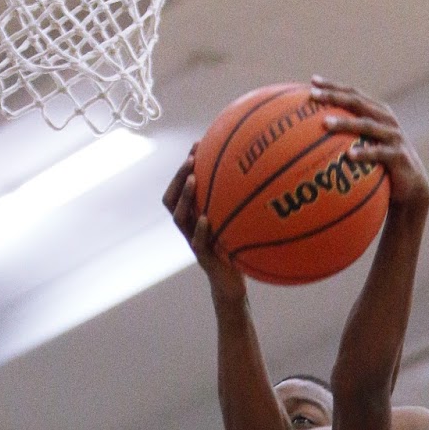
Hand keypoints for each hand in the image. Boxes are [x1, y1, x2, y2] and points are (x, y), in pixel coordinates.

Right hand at [162, 152, 246, 304]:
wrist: (232, 285)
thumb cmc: (236, 251)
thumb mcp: (235, 225)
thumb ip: (236, 205)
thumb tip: (257, 176)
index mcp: (193, 217)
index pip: (179, 189)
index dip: (184, 168)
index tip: (196, 144)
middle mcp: (189, 227)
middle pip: (171, 199)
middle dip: (179, 177)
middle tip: (190, 159)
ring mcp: (194, 242)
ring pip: (179, 218)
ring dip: (185, 197)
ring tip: (192, 180)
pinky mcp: (204, 258)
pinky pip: (198, 243)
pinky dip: (200, 230)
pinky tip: (205, 218)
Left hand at [311, 77, 428, 212]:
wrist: (412, 188)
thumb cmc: (382, 168)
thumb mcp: (366, 149)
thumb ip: (346, 140)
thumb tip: (311, 142)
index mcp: (376, 113)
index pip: (352, 94)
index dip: (333, 86)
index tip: (312, 81)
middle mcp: (386, 119)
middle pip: (357, 102)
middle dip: (334, 96)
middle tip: (313, 95)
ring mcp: (393, 136)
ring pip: (367, 125)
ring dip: (345, 123)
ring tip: (325, 123)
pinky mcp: (399, 156)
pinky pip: (379, 153)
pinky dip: (365, 153)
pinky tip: (349, 156)